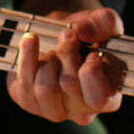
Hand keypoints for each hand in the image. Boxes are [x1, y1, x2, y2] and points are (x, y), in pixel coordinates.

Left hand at [7, 6, 124, 124]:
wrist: (61, 36)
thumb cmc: (88, 35)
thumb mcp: (104, 23)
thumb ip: (106, 22)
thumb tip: (83, 31)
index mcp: (108, 97)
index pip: (100, 98)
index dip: (92, 74)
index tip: (91, 53)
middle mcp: (83, 111)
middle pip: (69, 84)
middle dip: (67, 53)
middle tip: (69, 37)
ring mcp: (55, 110)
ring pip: (45, 88)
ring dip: (49, 59)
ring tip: (55, 48)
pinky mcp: (30, 102)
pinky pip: (25, 83)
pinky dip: (27, 57)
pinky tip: (31, 40)